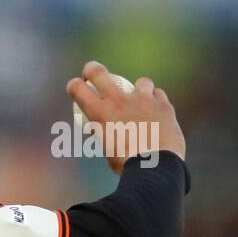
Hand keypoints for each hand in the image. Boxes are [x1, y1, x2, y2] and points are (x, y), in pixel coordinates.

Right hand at [66, 61, 185, 173]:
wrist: (155, 167)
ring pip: (141, 82)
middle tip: (92, 73)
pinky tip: (156, 110)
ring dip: (139, 89)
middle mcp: (119, 101)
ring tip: (141, 100)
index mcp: (100, 113)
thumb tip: (98, 128)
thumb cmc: (126, 164)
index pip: (78, 89)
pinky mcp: (163, 105)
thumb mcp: (107, 148)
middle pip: (98, 72)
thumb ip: (103, 132)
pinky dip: (156, 101)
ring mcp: (143, 100)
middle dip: (91, 69)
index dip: (74, 86)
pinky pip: (159, 95)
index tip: (76, 87)